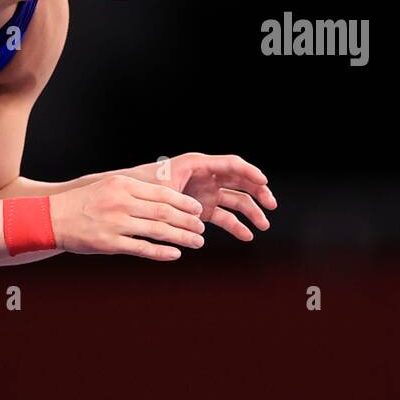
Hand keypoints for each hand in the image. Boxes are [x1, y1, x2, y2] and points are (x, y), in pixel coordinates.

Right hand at [50, 174, 206, 259]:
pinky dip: (161, 252)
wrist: (52, 218)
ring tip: (197, 242)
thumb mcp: (109, 187)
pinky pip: (142, 248)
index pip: (163, 193)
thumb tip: (166, 196)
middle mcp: (122, 202)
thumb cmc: (83, 202)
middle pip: (165, 212)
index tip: (198, 209)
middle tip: (201, 228)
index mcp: (124, 185)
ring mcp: (116, 223)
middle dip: (188, 221)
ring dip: (182, 237)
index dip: (184, 202)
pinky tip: (176, 254)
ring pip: (158, 230)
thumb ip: (135, 191)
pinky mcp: (110, 243)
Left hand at [134, 152, 277, 241]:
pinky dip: (236, 226)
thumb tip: (196, 218)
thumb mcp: (161, 189)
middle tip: (271, 205)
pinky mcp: (203, 209)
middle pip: (240, 181)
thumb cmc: (142, 186)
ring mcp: (207, 193)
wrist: (129, 197)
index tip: (265, 182)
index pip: (231, 164)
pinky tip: (247, 235)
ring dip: (252, 212)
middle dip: (258, 192)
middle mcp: (207, 176)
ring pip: (236, 200)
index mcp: (198, 164)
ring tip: (263, 226)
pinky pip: (225, 217)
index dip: (250, 172)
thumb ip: (180, 200)